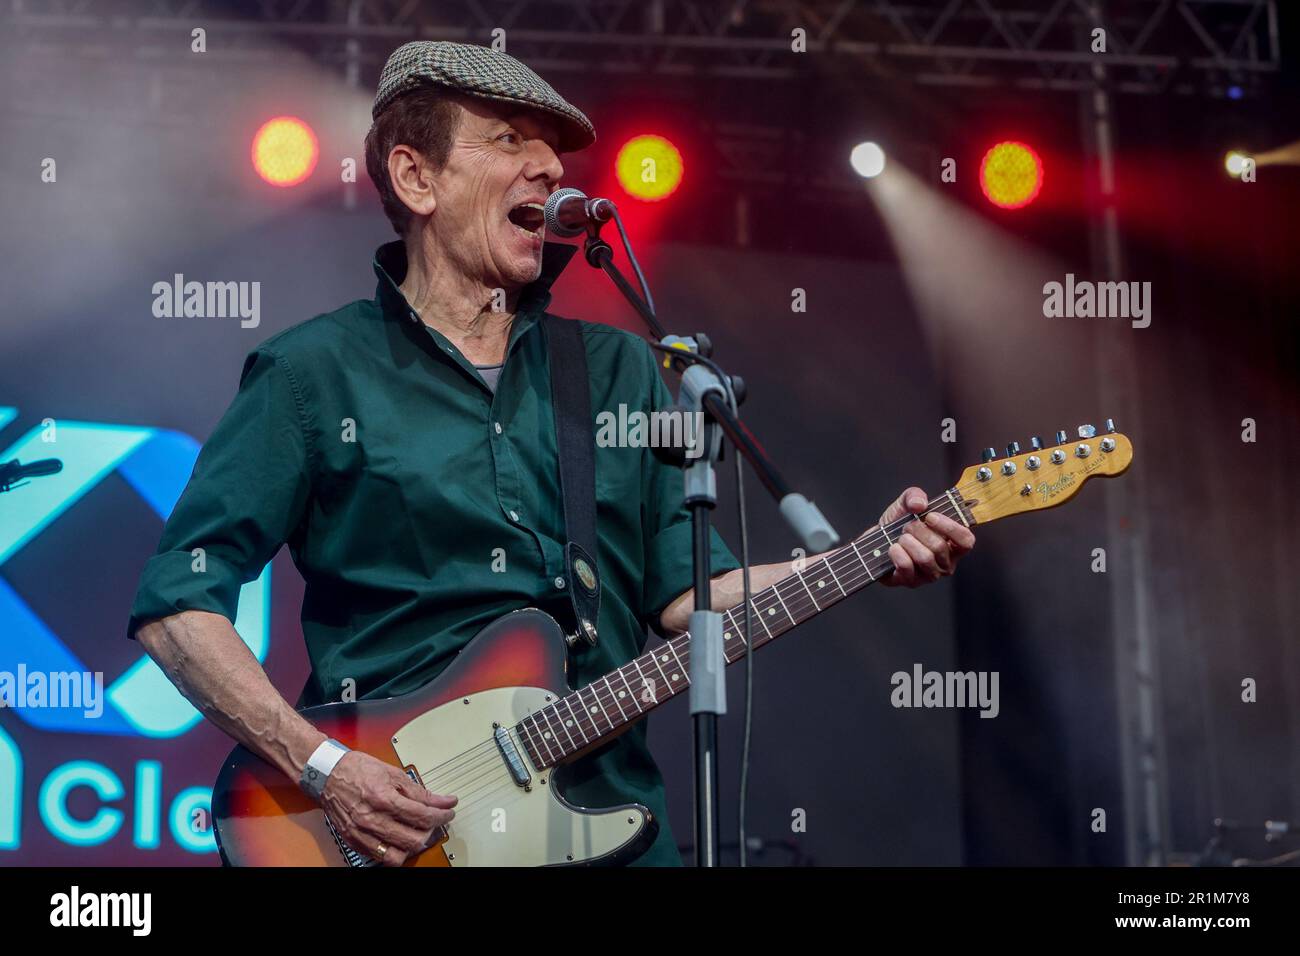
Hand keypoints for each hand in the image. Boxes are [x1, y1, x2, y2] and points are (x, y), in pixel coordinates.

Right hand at [319, 749, 456, 865]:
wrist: (328, 774)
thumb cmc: (358, 770)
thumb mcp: (393, 773)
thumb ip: (419, 791)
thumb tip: (442, 801)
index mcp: (384, 799)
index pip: (422, 816)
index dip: (441, 816)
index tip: (448, 812)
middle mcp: (372, 819)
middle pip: (413, 840)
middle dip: (430, 832)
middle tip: (434, 822)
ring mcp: (361, 833)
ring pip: (397, 856)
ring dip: (412, 846)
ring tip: (416, 833)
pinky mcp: (354, 841)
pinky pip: (380, 857)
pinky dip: (394, 851)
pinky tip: (399, 838)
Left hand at [876, 487, 974, 587]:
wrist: (876, 541)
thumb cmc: (898, 524)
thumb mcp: (906, 503)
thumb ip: (914, 495)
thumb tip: (919, 504)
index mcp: (953, 545)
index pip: (966, 541)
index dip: (950, 528)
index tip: (930, 516)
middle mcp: (945, 563)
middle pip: (940, 547)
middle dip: (919, 531)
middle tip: (908, 526)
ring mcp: (929, 575)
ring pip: (925, 558)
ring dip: (908, 542)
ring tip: (901, 537)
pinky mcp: (911, 581)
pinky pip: (907, 567)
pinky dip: (897, 553)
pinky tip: (893, 548)